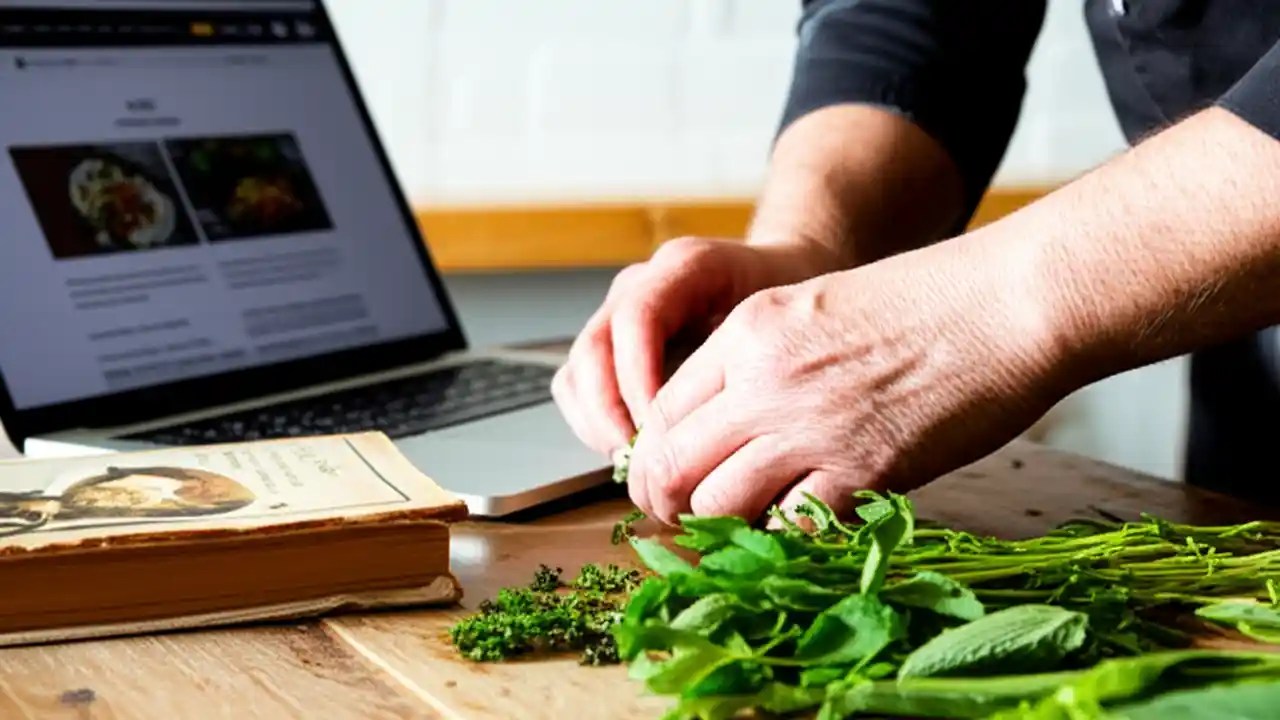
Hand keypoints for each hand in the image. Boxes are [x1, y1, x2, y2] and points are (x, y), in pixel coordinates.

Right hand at [552, 237, 834, 455]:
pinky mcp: (610, 345)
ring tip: (632, 462)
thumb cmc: (784, 305)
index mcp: (683, 267)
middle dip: (610, 411)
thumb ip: (750, 355)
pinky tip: (625, 451)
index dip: (639, 377)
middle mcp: (640, 285)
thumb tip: (722, 422)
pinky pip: (577, 385)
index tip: (658, 429)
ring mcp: (618, 313)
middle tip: (639, 458)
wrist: (780, 281)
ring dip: (596, 421)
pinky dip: (591, 422)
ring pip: (578, 368)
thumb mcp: (782, 320)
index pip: (637, 317)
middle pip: (595, 346)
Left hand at [626, 233, 1072, 524]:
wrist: (1008, 304)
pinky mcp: (862, 474)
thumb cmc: (925, 301)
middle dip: (666, 500)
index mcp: (747, 331)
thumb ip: (763, 360)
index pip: (663, 410)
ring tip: (746, 524)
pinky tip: (806, 522)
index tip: (677, 473)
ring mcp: (809, 429)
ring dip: (722, 525)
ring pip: (715, 506)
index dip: (659, 451)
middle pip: (669, 464)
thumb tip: (728, 424)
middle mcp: (763, 380)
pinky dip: (787, 536)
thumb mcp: (817, 306)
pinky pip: (788, 530)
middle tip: (685, 516)